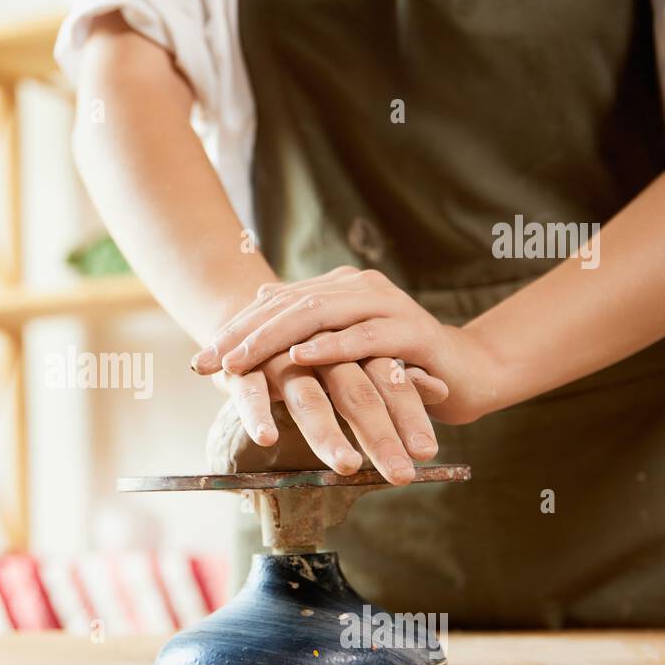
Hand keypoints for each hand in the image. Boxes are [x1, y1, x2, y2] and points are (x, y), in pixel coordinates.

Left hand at [193, 267, 495, 424]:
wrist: (466, 375)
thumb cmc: (396, 366)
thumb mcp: (342, 349)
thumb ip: (305, 326)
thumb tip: (259, 302)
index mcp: (338, 290)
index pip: (276, 306)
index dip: (235, 332)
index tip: (198, 363)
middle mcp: (358, 289)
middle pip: (289, 307)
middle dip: (243, 337)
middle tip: (207, 363)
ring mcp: (386, 306)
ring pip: (319, 317)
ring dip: (274, 340)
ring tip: (239, 362)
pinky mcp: (411, 332)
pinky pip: (364, 337)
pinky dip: (330, 347)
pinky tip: (299, 358)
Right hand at [217, 352, 448, 483]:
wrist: (247, 312)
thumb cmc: (313, 346)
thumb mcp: (356, 357)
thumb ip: (396, 374)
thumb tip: (443, 389)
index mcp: (353, 341)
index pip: (389, 378)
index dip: (409, 414)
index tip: (428, 453)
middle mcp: (320, 346)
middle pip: (355, 391)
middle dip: (380, 436)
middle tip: (401, 476)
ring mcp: (280, 354)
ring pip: (307, 395)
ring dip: (326, 432)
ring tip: (348, 465)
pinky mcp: (243, 364)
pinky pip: (250, 390)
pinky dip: (258, 412)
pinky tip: (267, 437)